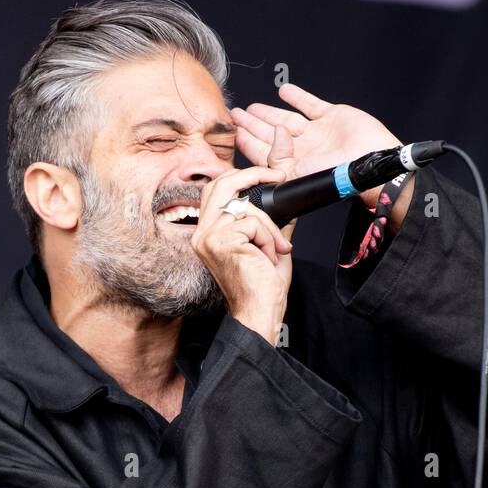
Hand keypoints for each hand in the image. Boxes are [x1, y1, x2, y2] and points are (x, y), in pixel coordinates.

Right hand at [192, 156, 295, 346]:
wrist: (260, 313)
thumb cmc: (262, 288)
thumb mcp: (267, 245)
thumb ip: (269, 223)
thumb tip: (285, 203)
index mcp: (208, 234)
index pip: (216, 190)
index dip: (239, 177)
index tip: (268, 175)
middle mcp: (202, 233)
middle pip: (222, 184)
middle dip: (252, 174)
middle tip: (276, 176)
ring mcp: (209, 237)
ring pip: (245, 206)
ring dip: (268, 226)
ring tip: (275, 249)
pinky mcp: (222, 241)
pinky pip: (254, 222)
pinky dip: (268, 238)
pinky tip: (267, 258)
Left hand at [232, 83, 414, 223]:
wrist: (368, 163)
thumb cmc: (338, 177)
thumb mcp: (298, 174)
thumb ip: (279, 157)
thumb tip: (273, 134)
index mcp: (295, 166)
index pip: (265, 153)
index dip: (249, 142)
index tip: (235, 132)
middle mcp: (305, 151)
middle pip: (272, 135)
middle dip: (253, 126)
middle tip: (236, 116)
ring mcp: (318, 134)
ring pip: (288, 120)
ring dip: (269, 113)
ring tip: (252, 107)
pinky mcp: (333, 117)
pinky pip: (310, 105)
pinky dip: (298, 98)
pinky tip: (284, 92)